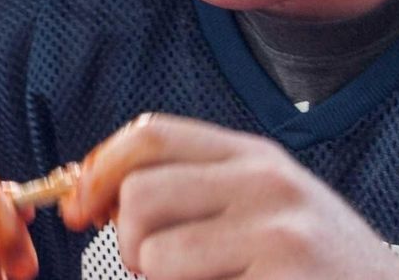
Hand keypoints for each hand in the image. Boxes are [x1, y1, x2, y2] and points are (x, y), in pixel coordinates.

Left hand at [61, 114, 398, 279]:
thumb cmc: (317, 268)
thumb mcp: (264, 206)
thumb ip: (195, 191)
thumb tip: (91, 197)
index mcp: (253, 155)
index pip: (150, 133)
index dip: (100, 169)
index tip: (81, 210)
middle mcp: (265, 181)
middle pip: (140, 194)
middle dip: (126, 243)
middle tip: (153, 269)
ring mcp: (276, 231)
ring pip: (154, 256)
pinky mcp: (283, 274)